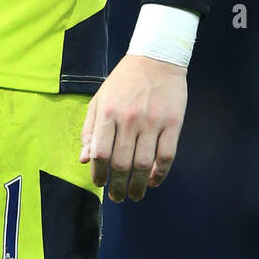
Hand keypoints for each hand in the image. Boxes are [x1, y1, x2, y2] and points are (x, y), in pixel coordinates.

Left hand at [80, 53, 185, 201]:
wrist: (155, 60)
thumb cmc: (122, 81)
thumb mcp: (99, 100)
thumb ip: (90, 129)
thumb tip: (84, 159)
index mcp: (108, 112)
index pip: (100, 152)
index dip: (98, 173)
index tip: (99, 184)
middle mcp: (129, 119)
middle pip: (122, 163)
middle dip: (117, 186)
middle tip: (117, 198)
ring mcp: (153, 122)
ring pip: (144, 164)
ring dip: (138, 185)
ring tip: (134, 195)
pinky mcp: (173, 124)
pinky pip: (166, 156)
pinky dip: (160, 174)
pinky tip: (152, 182)